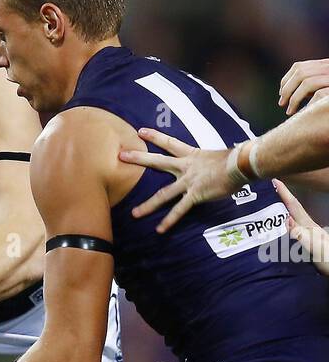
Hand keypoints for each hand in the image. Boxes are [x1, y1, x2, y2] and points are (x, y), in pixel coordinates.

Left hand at [119, 131, 240, 231]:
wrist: (241, 164)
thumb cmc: (235, 160)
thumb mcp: (217, 157)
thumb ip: (209, 161)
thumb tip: (213, 163)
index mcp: (192, 155)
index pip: (170, 143)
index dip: (155, 137)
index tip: (140, 131)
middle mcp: (186, 167)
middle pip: (158, 161)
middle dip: (138, 158)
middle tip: (120, 156)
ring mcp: (189, 181)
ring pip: (164, 194)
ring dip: (148, 205)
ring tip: (134, 214)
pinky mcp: (195, 194)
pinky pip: (180, 209)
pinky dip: (170, 220)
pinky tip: (160, 229)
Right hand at [274, 180, 328, 276]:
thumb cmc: (328, 260)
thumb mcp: (315, 247)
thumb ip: (301, 234)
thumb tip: (287, 219)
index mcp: (308, 227)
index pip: (294, 206)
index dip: (284, 193)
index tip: (275, 180)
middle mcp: (308, 228)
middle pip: (293, 209)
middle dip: (283, 197)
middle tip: (270, 188)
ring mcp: (309, 235)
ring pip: (293, 218)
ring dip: (283, 208)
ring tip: (271, 203)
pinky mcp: (308, 244)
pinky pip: (293, 228)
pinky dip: (285, 222)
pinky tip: (282, 225)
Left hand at [279, 59, 328, 117]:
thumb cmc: (326, 104)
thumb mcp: (322, 85)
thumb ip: (312, 86)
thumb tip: (288, 94)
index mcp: (325, 66)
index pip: (299, 67)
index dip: (286, 80)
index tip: (282, 93)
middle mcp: (328, 68)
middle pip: (300, 73)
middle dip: (287, 89)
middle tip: (282, 104)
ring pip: (307, 82)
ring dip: (294, 98)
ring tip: (289, 111)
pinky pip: (320, 93)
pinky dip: (307, 103)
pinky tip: (303, 112)